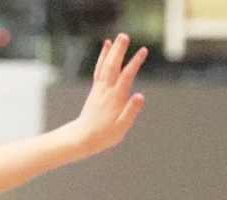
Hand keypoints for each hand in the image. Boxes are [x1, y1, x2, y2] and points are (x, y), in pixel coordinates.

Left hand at [64, 34, 146, 158]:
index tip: (143, 50)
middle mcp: (106, 90)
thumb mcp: (121, 127)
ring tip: (117, 37)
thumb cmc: (104, 135)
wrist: (83, 137)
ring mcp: (100, 88)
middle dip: (119, 51)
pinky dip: (103, 57)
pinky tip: (107, 47)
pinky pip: (99, 69)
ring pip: (105, 66)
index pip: (126, 76)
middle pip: (113, 66)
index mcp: (115, 98)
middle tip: (124, 36)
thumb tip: (140, 95)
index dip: (134, 63)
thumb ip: (131, 111)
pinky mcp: (96, 89)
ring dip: (111, 51)